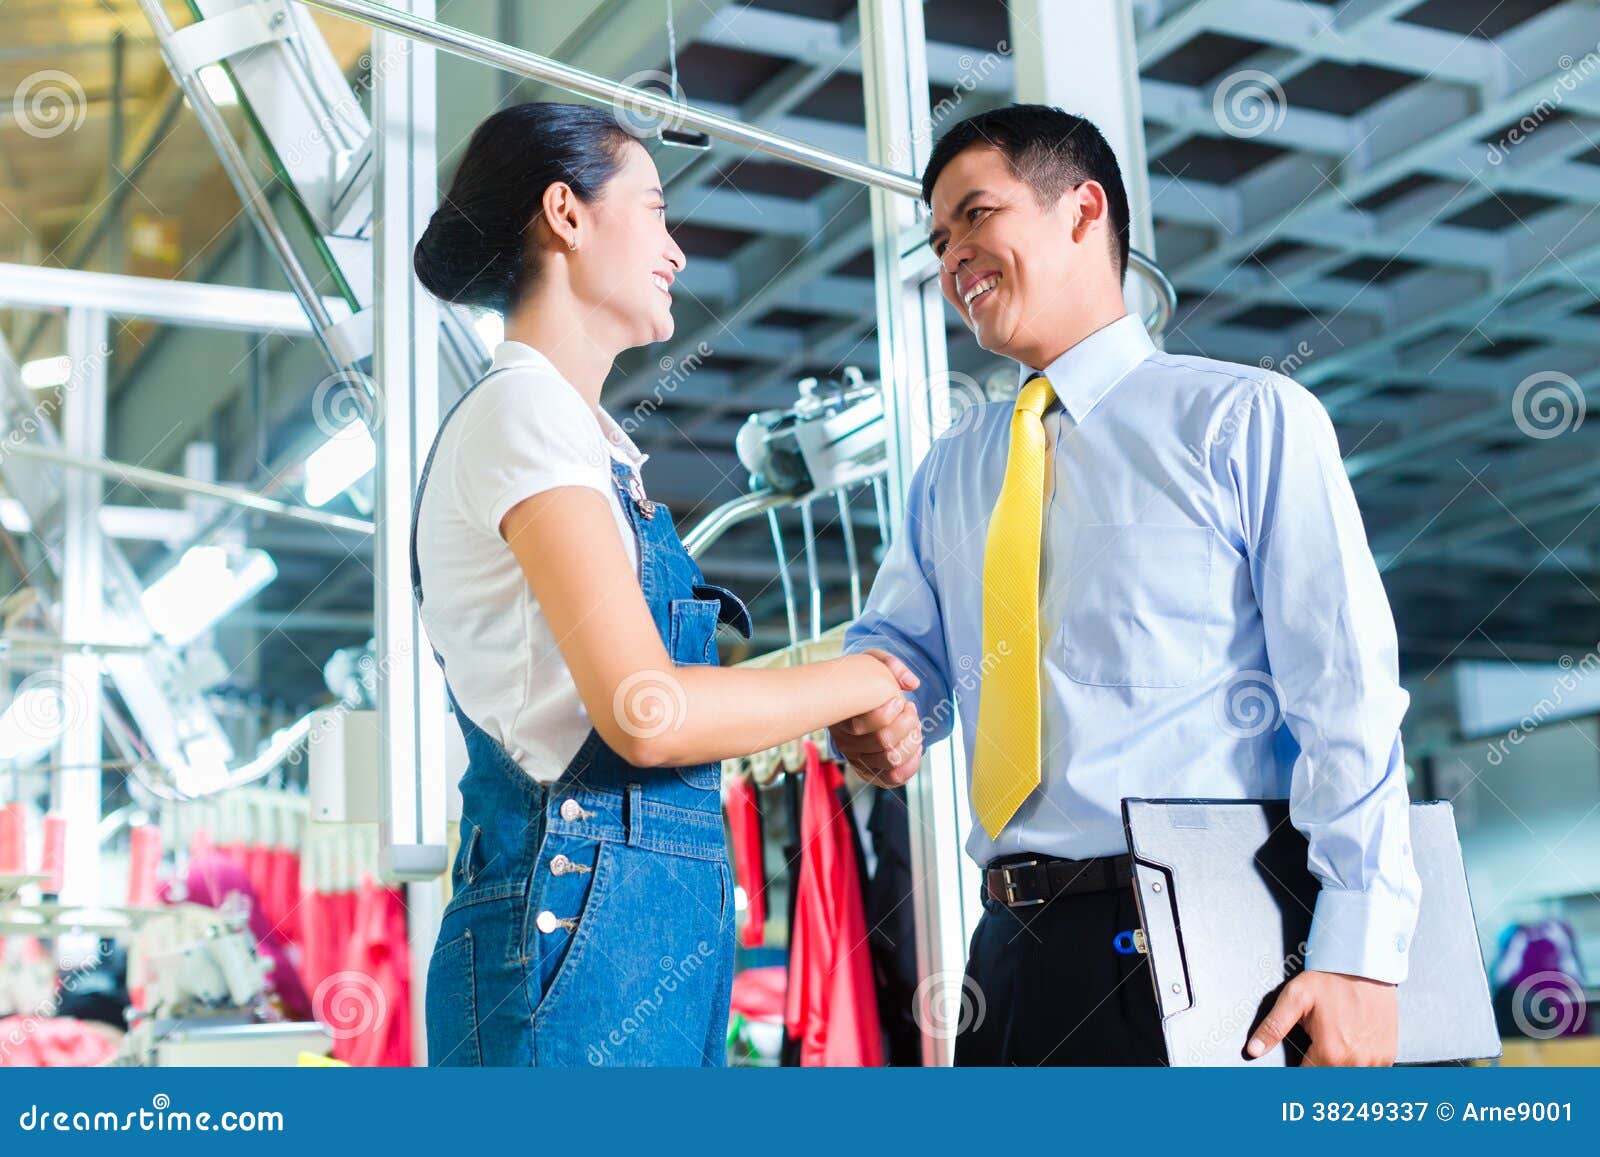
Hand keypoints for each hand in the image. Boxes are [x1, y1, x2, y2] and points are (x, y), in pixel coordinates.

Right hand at [830, 649, 923, 786]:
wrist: (853, 697)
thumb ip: (892, 665)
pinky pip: (892, 779)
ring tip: (915, 726)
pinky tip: (916, 748)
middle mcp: (846, 742)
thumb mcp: (874, 661)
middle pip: (882, 743)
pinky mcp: (871, 770)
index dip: (889, 713)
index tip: (900, 700)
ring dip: (912, 742)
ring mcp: (858, 759)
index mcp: (841, 717)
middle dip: (907, 725)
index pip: (862, 726)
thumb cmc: (864, 679)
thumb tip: (911, 684)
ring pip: (891, 761)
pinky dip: (910, 767)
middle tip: (911, 711)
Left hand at [1246, 969, 1397, 1065]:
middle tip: (1317, 1047)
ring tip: (1335, 1043)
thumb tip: (1254, 1049)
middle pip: (1330, 1082)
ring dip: (1340, 1069)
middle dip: (1318, 1068)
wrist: (1365, 965)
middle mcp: (1356, 1061)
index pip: (1308, 1080)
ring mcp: (1376, 1060)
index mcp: (1330, 1052)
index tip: (1299, 1063)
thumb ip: (1273, 1027)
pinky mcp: (1388, 1054)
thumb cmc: (1332, 978)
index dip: (1299, 1073)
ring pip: (1351, 1080)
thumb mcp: (1295, 997)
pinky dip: (1360, 1065)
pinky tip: (1352, 1046)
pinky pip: (1372, 1072)